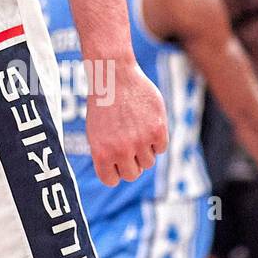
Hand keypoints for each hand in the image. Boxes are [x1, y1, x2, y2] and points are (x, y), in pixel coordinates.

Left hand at [84, 57, 168, 185]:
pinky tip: (146, 123)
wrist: (114, 76)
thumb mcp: (96, 132)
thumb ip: (107, 155)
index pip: (111, 180)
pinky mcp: (157, 131)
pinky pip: (161, 148)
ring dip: (144, 150)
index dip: (114, 172)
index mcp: (101, 152)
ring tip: (134, 129)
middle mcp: (121, 150)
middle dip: (131, 163)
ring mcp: (140, 141)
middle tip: (128, 146)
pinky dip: (156, 139)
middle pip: (132, 174)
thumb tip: (120, 174)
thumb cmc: (103, 104)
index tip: (115, 163)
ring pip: (148, 162)